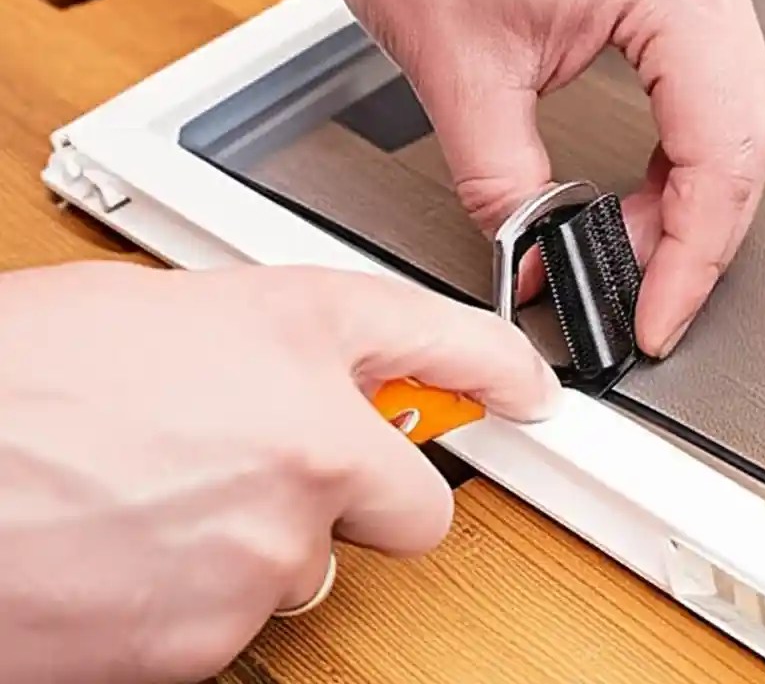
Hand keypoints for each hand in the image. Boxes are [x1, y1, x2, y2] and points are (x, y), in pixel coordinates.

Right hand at [0, 261, 557, 682]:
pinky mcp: (217, 636)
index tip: (525, 392)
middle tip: (297, 478)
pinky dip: (197, 597)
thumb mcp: (156, 314)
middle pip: (418, 502)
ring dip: (258, 544)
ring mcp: (272, 546)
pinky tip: (123, 555)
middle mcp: (310, 437)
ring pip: (315, 565)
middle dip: (370, 495)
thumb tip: (318, 378)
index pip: (450, 342)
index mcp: (294, 331)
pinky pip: (242, 618)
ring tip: (151, 507)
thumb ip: (264, 347)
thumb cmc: (12, 382)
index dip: (501, 369)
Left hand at [329, 0, 764, 357]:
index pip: (721, 150)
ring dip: (687, 207)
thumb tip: (530, 256)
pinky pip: (703, 100)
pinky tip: (641, 202)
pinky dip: (676, 166)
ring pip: (733, 127)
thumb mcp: (454, 57)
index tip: (655, 317)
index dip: (694, 255)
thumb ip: (498, 179)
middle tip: (641, 301)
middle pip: (743, 145)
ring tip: (629, 258)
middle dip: (694, 240)